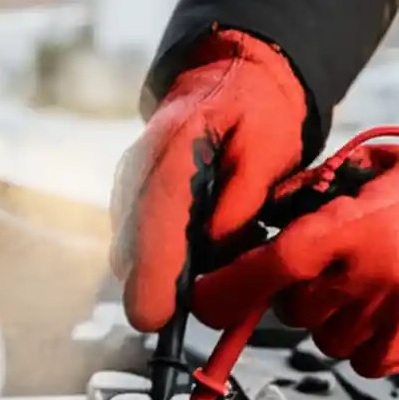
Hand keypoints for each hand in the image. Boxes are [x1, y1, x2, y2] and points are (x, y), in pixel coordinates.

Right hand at [110, 29, 309, 331]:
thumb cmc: (254, 112)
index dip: (152, 274)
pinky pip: (142, 248)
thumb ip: (243, 200)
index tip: (154, 318)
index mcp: (175, 147)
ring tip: (222, 252)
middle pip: (132, 248)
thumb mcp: (269, 147)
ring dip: (170, 273)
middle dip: (163, 286)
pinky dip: (170, 261)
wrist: (229, 81)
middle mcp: (138, 170)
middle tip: (212, 296)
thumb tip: (216, 249)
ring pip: (133, 255)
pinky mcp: (131, 205)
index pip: (155, 219)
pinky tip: (203, 247)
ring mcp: (128, 188)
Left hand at [191, 113, 398, 376]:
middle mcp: (375, 278)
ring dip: (327, 318)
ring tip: (358, 284)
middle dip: (292, 291)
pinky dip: (360, 342)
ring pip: (324, 340)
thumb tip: (261, 215)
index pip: (275, 267)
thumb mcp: (366, 167)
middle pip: (294, 309)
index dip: (230, 288)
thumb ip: (309, 190)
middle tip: (320, 268)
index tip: (204, 301)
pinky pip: (363, 361)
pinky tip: (378, 309)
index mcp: (356, 229)